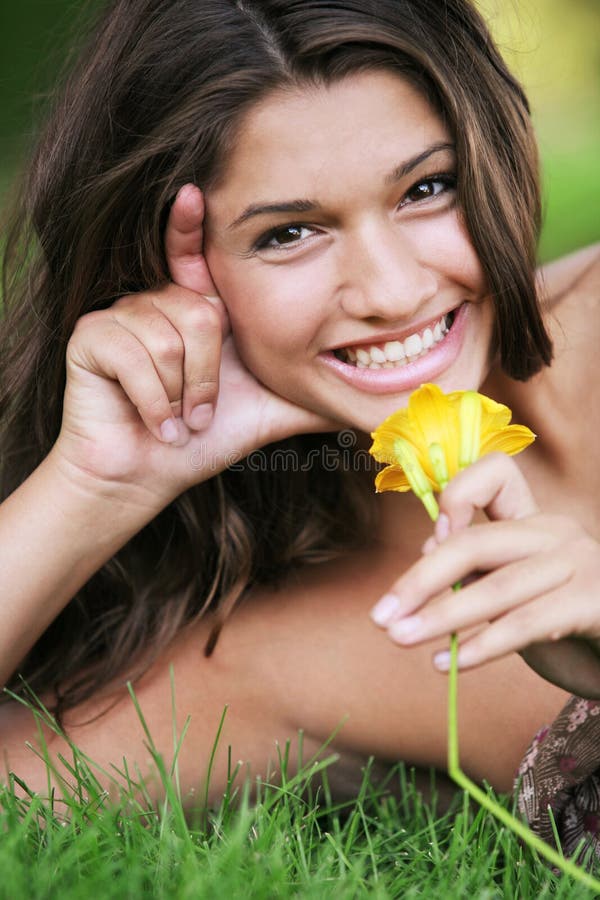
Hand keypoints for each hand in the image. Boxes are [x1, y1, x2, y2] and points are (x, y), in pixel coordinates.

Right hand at [54, 184, 337, 508]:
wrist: (148, 476)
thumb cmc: (204, 440)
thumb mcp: (269, 409)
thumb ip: (313, 392)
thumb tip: (376, 394)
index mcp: (198, 310)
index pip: (194, 255)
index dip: (192, 224)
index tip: (197, 191)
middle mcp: (159, 303)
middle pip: (202, 312)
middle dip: (209, 380)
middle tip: (202, 415)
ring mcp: (120, 318)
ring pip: (172, 338)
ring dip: (183, 397)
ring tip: (177, 421)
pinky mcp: (90, 339)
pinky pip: (136, 357)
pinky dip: (154, 404)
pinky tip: (153, 425)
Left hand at [370, 453, 599, 698]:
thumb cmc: (565, 622)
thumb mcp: (514, 590)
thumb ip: (478, 568)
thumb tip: (428, 550)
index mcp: (534, 521)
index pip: (496, 474)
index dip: (458, 494)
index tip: (429, 538)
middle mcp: (556, 534)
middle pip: (475, 542)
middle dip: (420, 581)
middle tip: (381, 616)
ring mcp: (579, 565)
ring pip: (496, 588)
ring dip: (440, 617)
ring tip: (401, 639)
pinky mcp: (593, 603)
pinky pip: (526, 624)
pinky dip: (481, 647)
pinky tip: (448, 663)